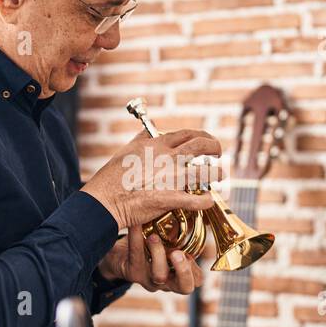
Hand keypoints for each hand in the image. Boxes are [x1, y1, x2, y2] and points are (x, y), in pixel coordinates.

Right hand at [81, 128, 221, 229]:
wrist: (105, 199)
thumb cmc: (113, 176)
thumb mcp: (127, 149)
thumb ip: (142, 137)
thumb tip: (149, 126)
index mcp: (158, 145)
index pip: (188, 134)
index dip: (202, 136)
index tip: (208, 142)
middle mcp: (168, 157)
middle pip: (202, 145)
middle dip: (215, 147)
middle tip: (219, 153)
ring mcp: (171, 177)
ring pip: (206, 171)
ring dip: (217, 173)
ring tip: (220, 175)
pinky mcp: (171, 198)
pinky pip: (197, 200)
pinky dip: (206, 201)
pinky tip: (209, 201)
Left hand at [97, 225, 203, 294]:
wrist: (120, 253)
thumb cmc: (150, 246)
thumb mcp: (170, 238)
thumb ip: (187, 228)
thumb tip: (206, 202)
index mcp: (179, 273)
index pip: (197, 280)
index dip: (197, 270)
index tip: (191, 253)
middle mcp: (167, 280)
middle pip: (184, 287)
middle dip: (184, 270)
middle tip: (178, 253)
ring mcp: (149, 279)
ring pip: (158, 275)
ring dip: (158, 253)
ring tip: (153, 236)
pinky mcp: (132, 273)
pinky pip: (136, 258)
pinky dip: (136, 239)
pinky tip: (136, 224)